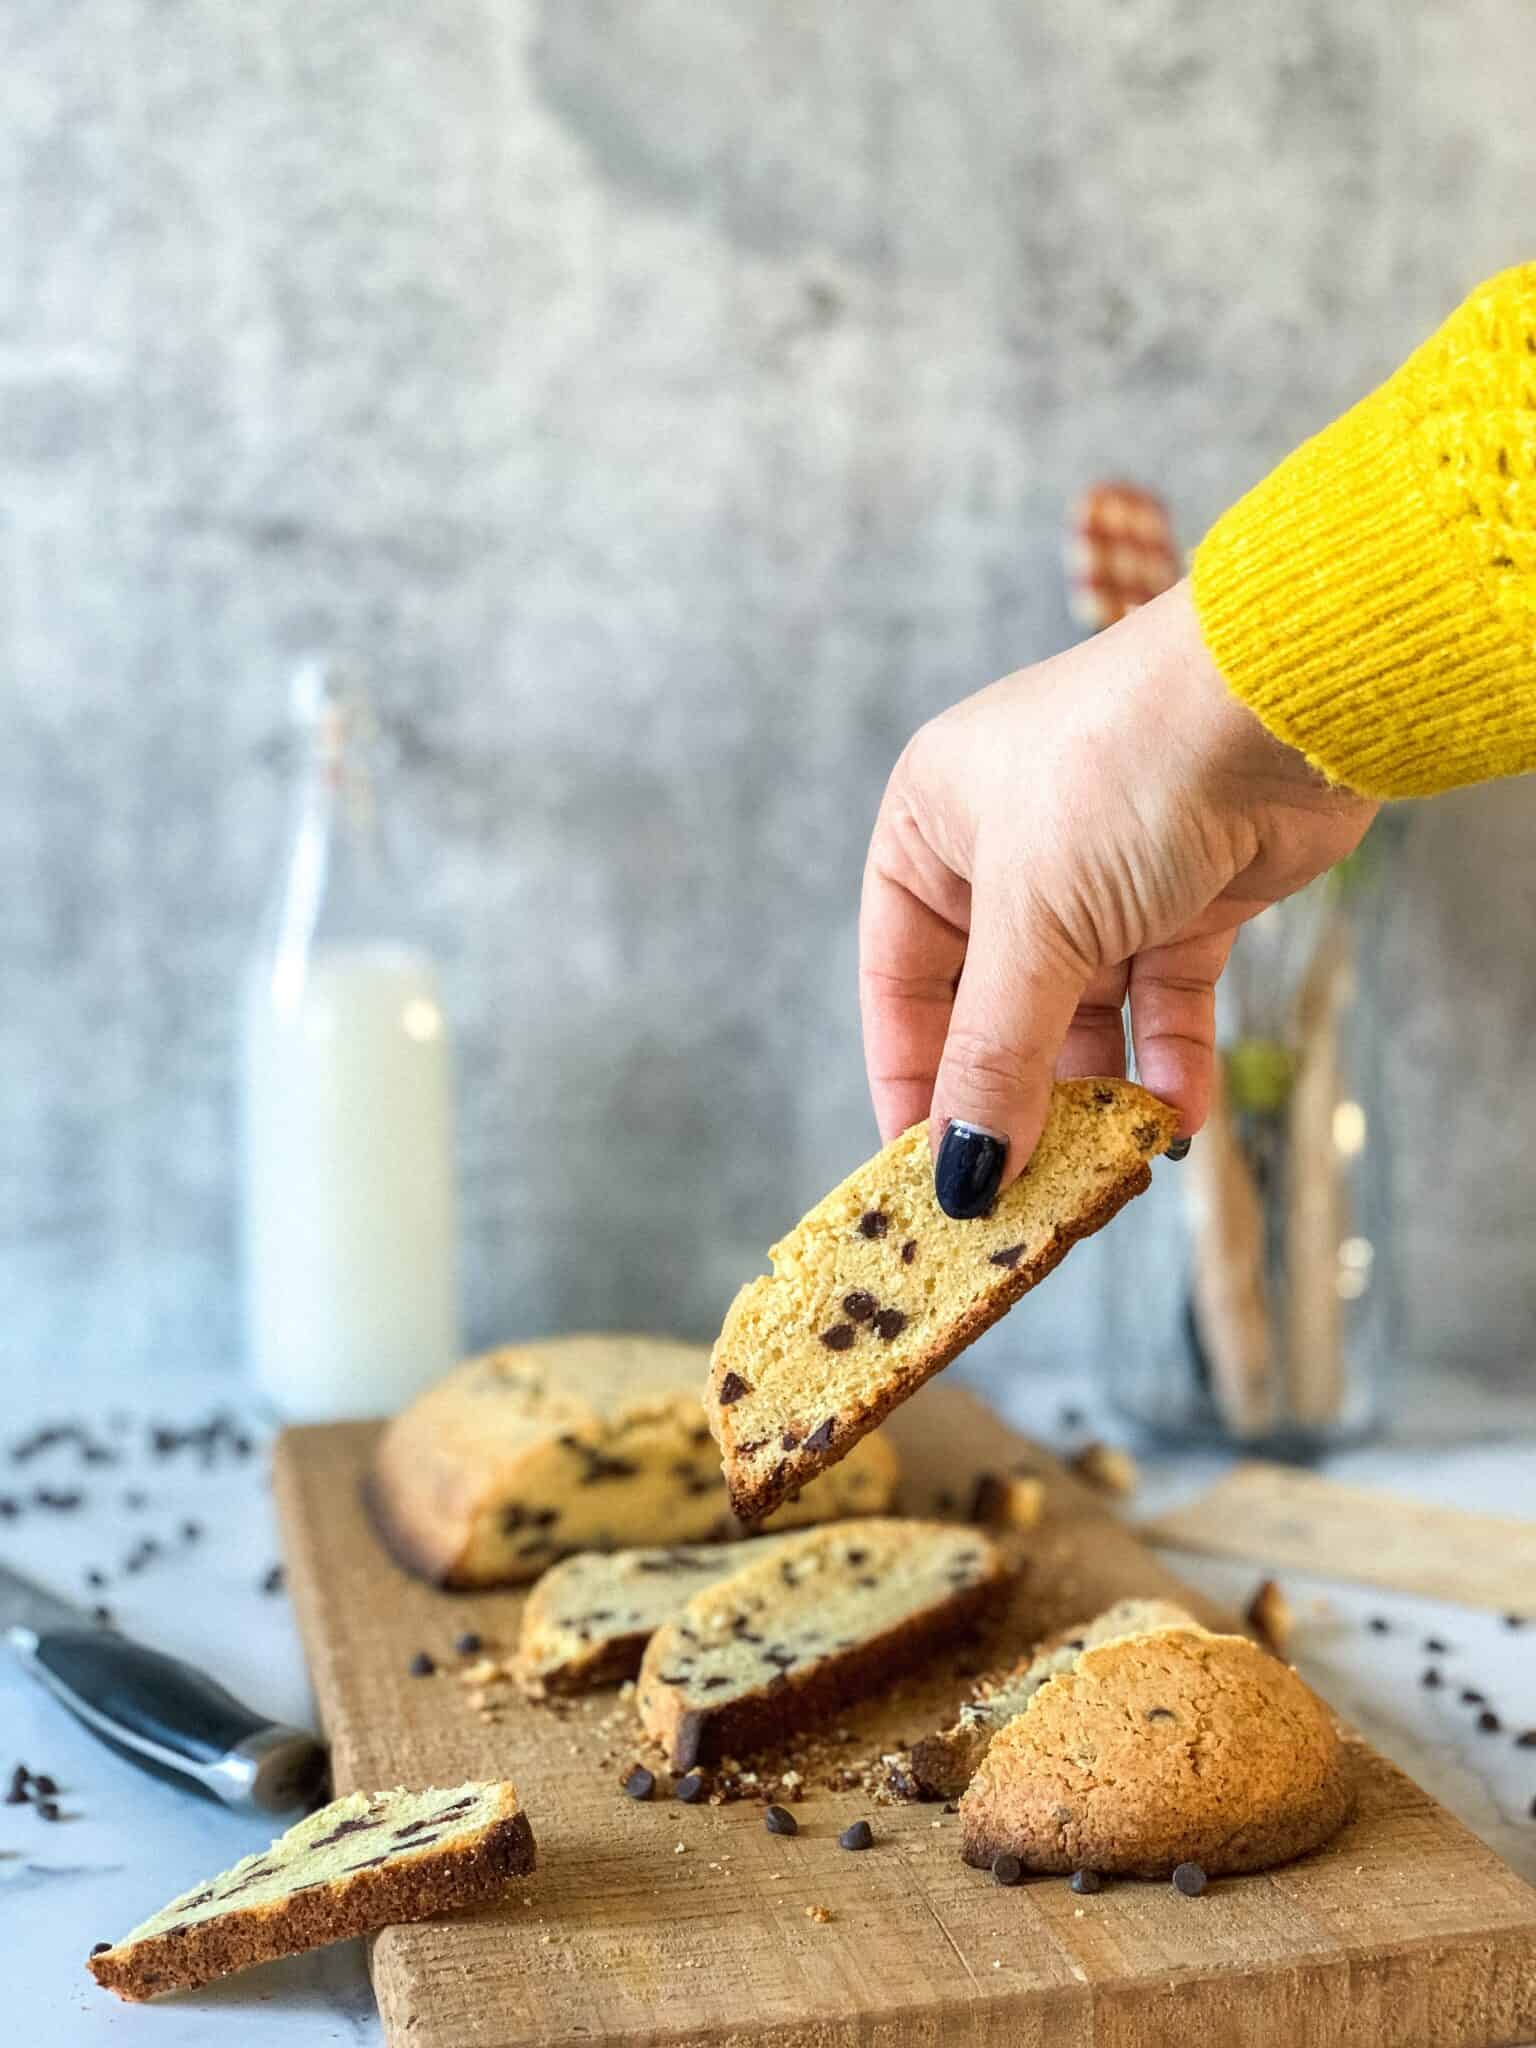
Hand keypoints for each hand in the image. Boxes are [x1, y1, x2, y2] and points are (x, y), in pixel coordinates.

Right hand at [858, 581, 1377, 1213]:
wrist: (1286, 693)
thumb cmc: (1123, 770)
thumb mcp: (1034, 924)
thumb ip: (993, 1056)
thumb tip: (963, 1178)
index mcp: (932, 827)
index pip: (900, 980)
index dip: (911, 1079)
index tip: (927, 1174)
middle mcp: (1008, 850)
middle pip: (994, 1006)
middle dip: (1013, 1097)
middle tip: (1022, 1193)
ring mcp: (1102, 875)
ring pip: (1083, 1013)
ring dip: (1096, 1089)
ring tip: (1106, 1165)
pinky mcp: (1189, 894)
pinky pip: (1164, 999)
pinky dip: (1169, 1057)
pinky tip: (1176, 1115)